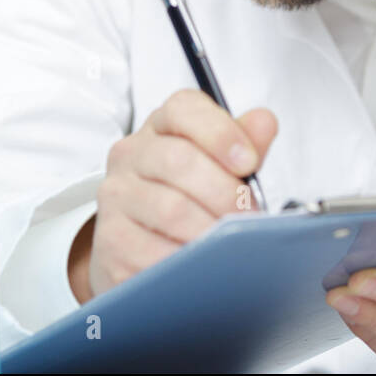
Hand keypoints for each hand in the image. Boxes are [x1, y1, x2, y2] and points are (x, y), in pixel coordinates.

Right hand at [79, 89, 277, 301]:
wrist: (136, 243)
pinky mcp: (111, 241)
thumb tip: (264, 122)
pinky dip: (187, 261)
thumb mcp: (217, 163)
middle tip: (249, 215)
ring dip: (210, 229)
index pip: (183, 110)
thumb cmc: (187, 195)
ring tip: (233, 244)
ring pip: (170, 209)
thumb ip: (244, 142)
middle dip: (224, 191)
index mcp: (161, 127)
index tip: (249, 162)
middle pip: (179, 161)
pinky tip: (204, 265)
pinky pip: (153, 252)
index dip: (221, 133)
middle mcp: (130, 155)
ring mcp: (115, 197)